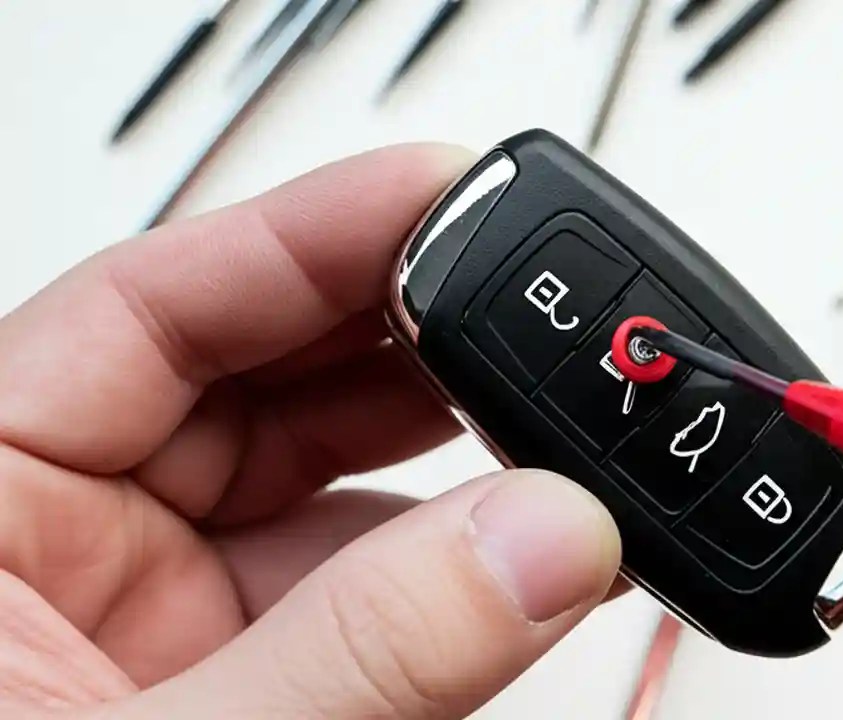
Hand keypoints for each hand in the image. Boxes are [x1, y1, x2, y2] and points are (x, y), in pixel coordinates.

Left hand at [0, 145, 621, 717]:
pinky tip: (541, 535)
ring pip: (336, 479)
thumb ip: (356, 652)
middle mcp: (76, 547)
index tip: (442, 197)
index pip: (145, 312)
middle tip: (530, 304)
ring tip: (557, 421)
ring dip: (457, 445)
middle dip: (409, 333)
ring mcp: (167, 618)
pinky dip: (467, 559)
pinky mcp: (253, 683)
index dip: (307, 236)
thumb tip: (541, 540)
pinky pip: (374, 587)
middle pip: (263, 376)